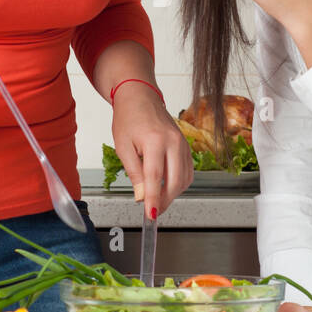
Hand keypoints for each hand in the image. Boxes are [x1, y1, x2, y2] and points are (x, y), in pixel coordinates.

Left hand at [110, 82, 192, 218]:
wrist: (140, 97)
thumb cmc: (129, 118)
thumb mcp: (123, 147)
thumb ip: (134, 173)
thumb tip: (142, 196)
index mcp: (155, 141)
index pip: (155, 178)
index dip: (153, 199)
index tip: (150, 215)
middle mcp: (173, 142)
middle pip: (175, 181)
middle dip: (164, 201)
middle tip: (152, 211)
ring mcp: (183, 143)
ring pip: (184, 179)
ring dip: (172, 194)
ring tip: (157, 199)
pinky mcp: (186, 146)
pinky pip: (188, 171)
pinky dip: (179, 183)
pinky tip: (167, 186)